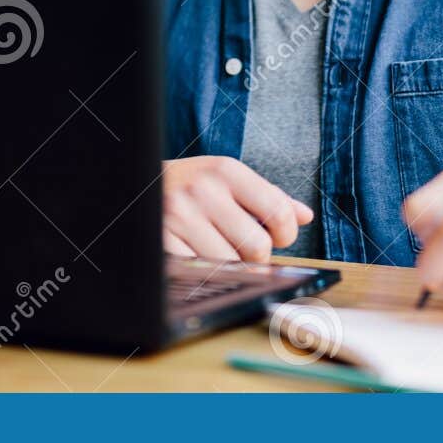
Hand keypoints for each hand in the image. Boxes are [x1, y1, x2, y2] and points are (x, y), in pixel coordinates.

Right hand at [162, 156, 313, 262]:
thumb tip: (304, 216)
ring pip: (230, 265)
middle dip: (258, 257)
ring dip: (232, 267)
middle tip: (246, 250)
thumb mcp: (227, 179)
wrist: (138, 184)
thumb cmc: (191, 185)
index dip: (285, 234)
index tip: (278, 238)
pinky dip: (205, 272)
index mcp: (226, 170)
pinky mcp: (162, 240)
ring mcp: (179, 216)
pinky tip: (199, 256)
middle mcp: (203, 190)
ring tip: (220, 251)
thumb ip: (268, 195)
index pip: (277, 211)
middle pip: (257, 246)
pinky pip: (201, 272)